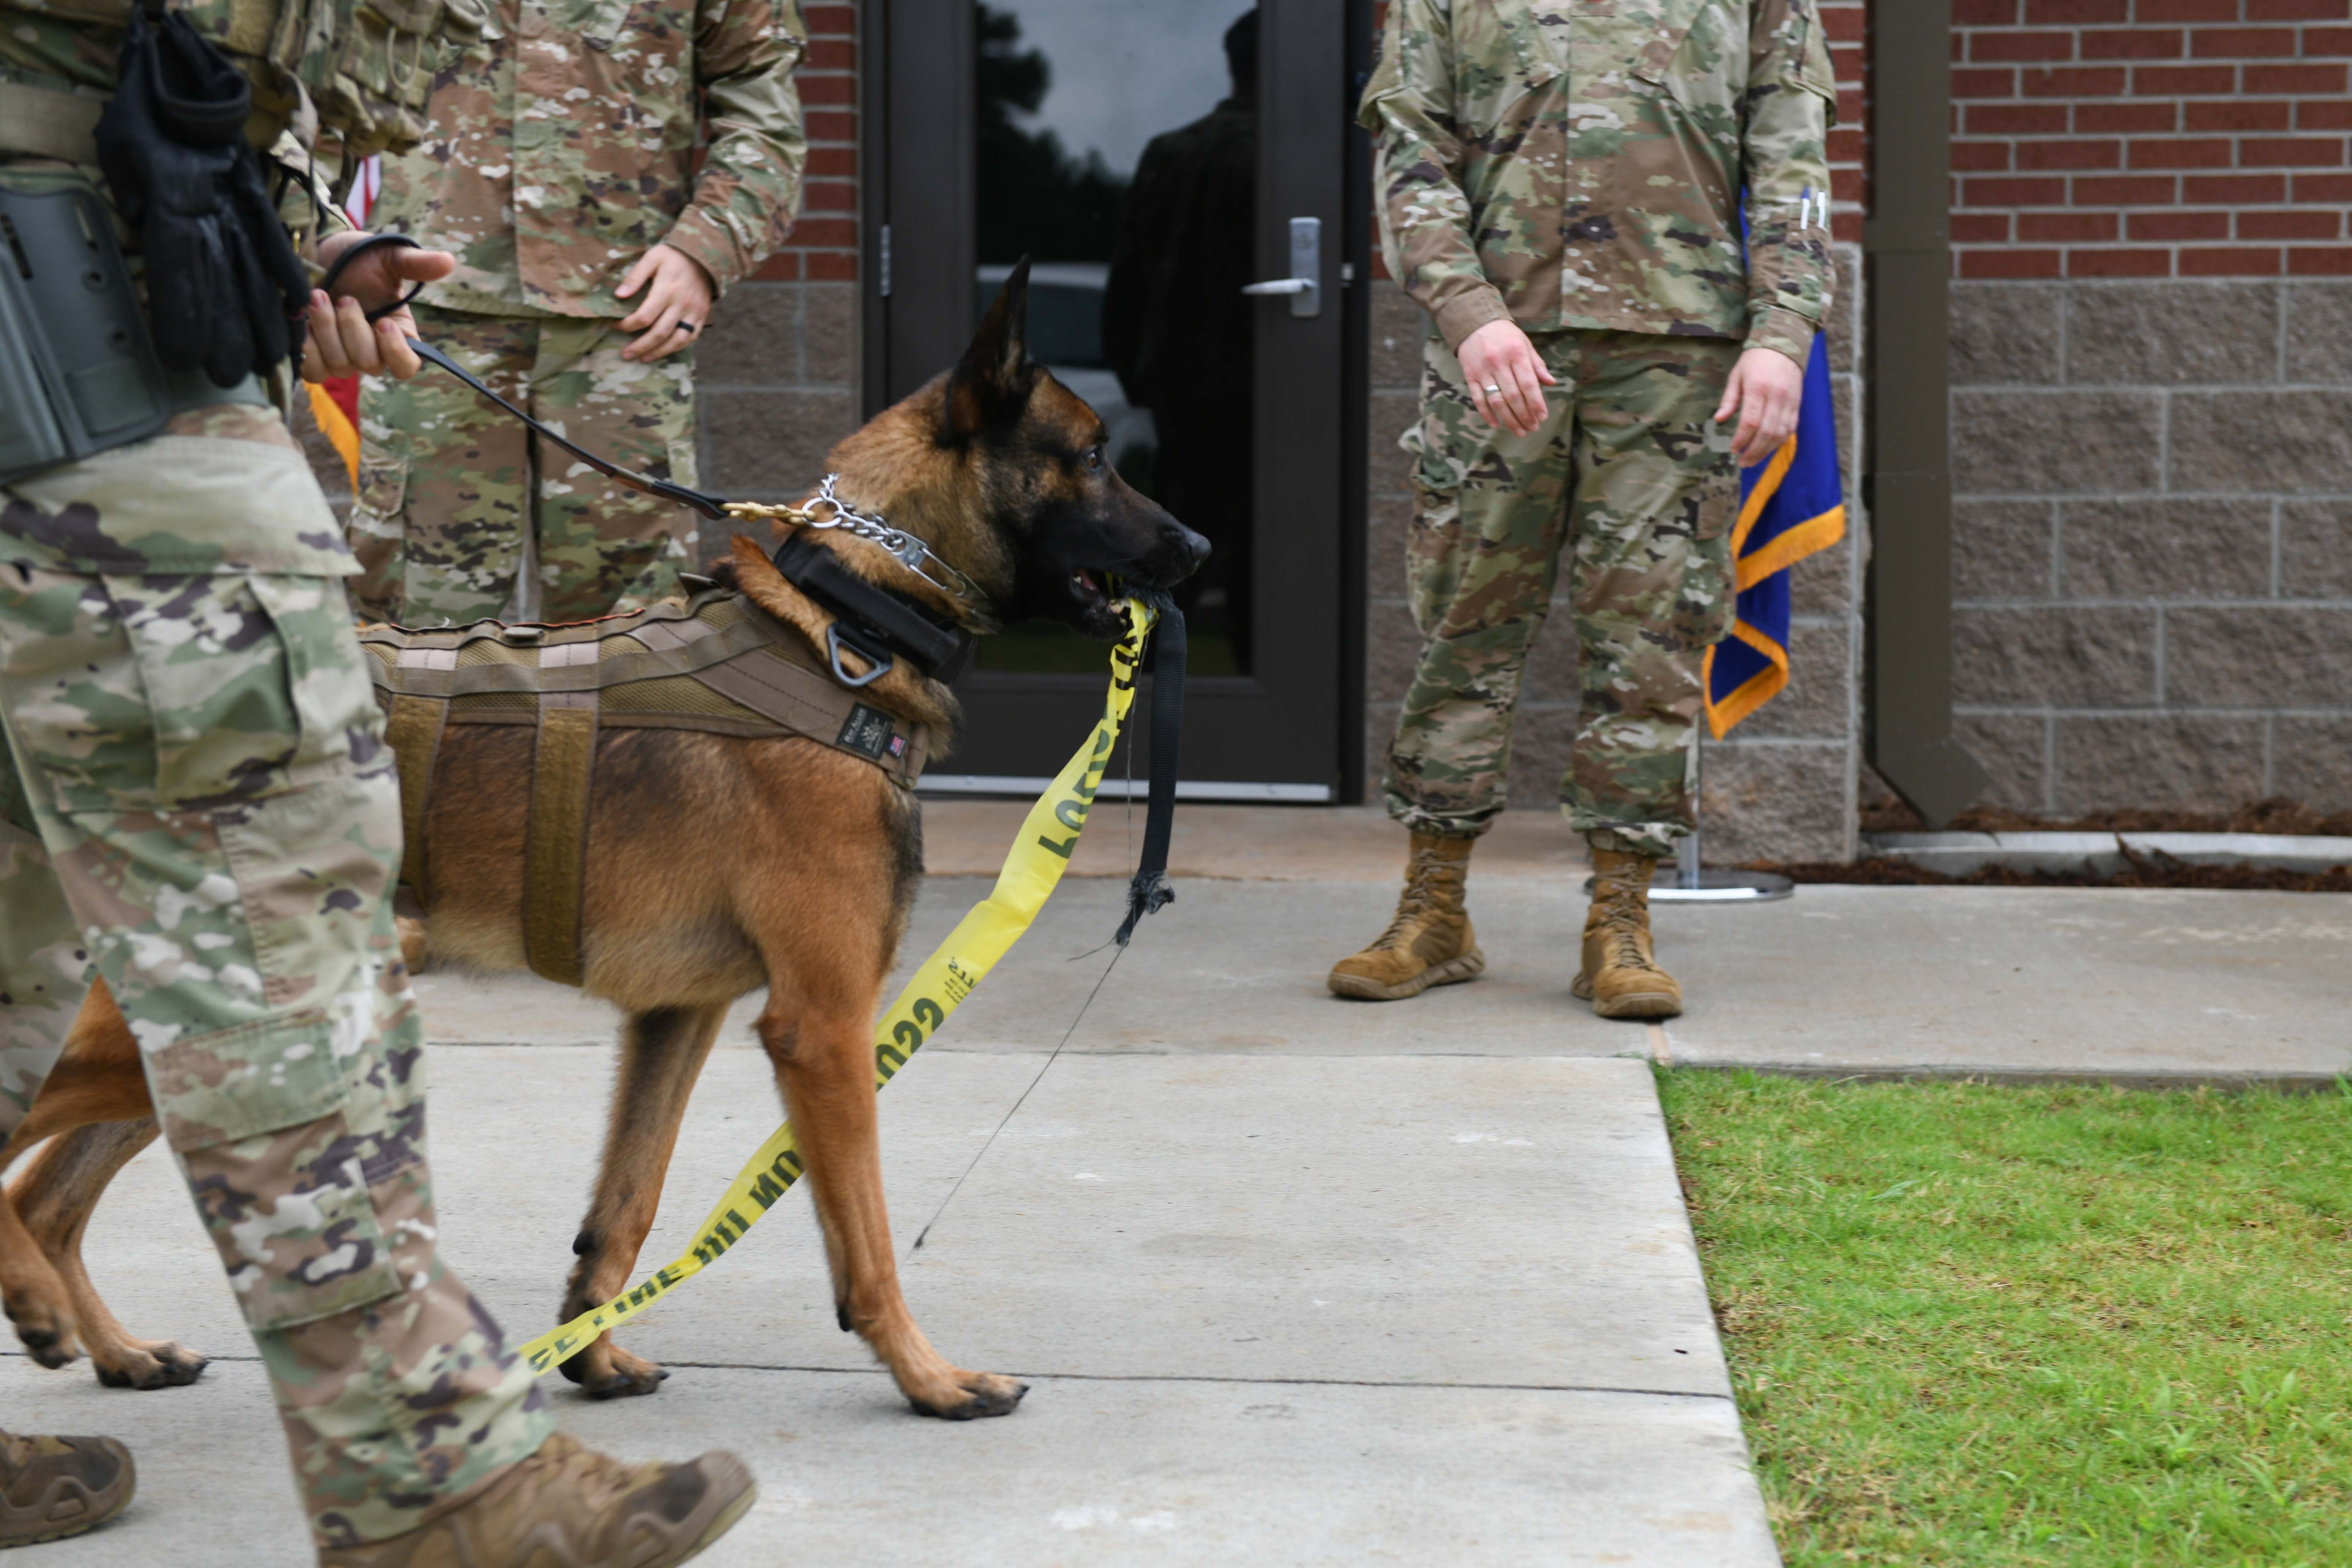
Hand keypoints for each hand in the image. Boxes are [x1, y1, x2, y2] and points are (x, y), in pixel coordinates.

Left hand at [301, 231, 455, 383]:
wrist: (317, 254)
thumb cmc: (356, 258)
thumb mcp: (387, 258)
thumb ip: (416, 264)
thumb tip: (448, 262)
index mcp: (396, 334)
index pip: (406, 366)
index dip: (396, 352)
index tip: (383, 324)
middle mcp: (372, 351)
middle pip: (369, 364)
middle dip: (352, 329)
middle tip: (345, 297)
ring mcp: (342, 357)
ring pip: (340, 365)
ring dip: (326, 329)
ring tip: (318, 296)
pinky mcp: (315, 357)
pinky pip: (312, 371)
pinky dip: (307, 347)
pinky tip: (303, 321)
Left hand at [616, 243, 715, 362]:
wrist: (705, 256)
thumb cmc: (674, 256)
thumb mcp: (652, 258)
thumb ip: (635, 276)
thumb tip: (619, 295)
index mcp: (667, 290)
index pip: (645, 316)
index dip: (628, 325)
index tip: (616, 326)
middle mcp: (681, 305)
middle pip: (659, 333)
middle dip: (640, 346)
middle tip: (626, 354)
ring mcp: (694, 312)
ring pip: (677, 340)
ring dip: (659, 352)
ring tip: (644, 358)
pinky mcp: (702, 316)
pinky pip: (691, 337)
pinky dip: (677, 347)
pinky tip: (664, 350)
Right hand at [1457, 318, 1555, 437]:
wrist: (1475, 322)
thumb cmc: (1505, 335)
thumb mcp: (1524, 344)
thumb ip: (1537, 364)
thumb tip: (1551, 383)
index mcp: (1516, 353)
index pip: (1528, 383)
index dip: (1536, 402)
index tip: (1542, 417)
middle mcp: (1499, 363)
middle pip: (1513, 396)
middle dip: (1524, 415)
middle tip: (1533, 428)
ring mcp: (1483, 371)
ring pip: (1496, 400)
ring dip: (1509, 419)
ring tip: (1520, 431)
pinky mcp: (1470, 376)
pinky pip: (1478, 399)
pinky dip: (1487, 414)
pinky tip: (1496, 425)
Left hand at [1714, 346, 1803, 466]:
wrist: (1785, 344)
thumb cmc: (1755, 360)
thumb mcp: (1736, 375)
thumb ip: (1729, 399)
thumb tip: (1719, 420)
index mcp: (1758, 388)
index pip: (1750, 421)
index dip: (1742, 439)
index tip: (1733, 449)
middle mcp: (1777, 396)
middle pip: (1766, 432)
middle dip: (1753, 451)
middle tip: (1742, 462)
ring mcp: (1790, 401)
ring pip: (1780, 434)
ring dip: (1766, 451)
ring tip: (1752, 460)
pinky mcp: (1798, 405)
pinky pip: (1790, 429)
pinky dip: (1779, 442)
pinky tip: (1768, 449)